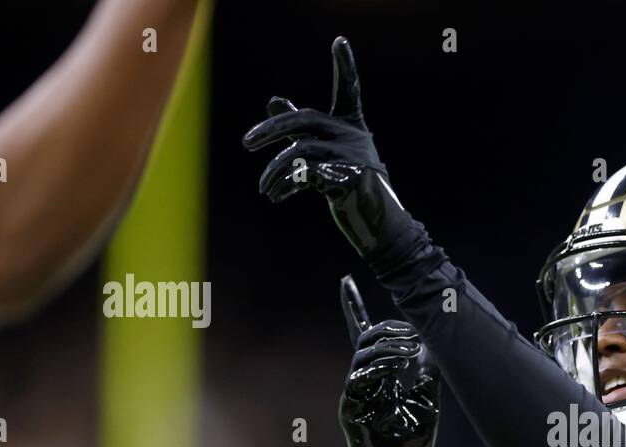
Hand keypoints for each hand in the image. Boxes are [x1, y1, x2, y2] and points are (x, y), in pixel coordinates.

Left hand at [241, 37, 423, 264]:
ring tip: (264, 189)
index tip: (340, 41)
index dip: (345, 67)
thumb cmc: (350, 189)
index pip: (348, 91)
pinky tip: (277, 197)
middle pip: (305, 121)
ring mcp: (354, 157)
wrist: (378, 226)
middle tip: (247, 142)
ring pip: (300, 153)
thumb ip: (299, 129)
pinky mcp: (349, 179)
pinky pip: (305, 175)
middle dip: (272, 130)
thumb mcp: (325, 154)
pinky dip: (286, 186)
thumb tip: (273, 100)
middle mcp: (354, 137)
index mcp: (352, 127)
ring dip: (274, 172)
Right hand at [337, 275, 440, 446]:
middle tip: (413, 337)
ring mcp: (354, 395)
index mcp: (378, 377)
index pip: (364, 336)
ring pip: (362, 355)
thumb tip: (434, 345)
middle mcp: (363, 382)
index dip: (351, 308)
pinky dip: (377, 368)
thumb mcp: (427, 402)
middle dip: (388, 330)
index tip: (345, 282)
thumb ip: (427, 373)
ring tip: (409, 350)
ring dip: (387, 347)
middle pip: (365, 339)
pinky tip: (395, 367)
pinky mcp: (350, 410)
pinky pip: (357, 379)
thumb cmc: (413, 446)